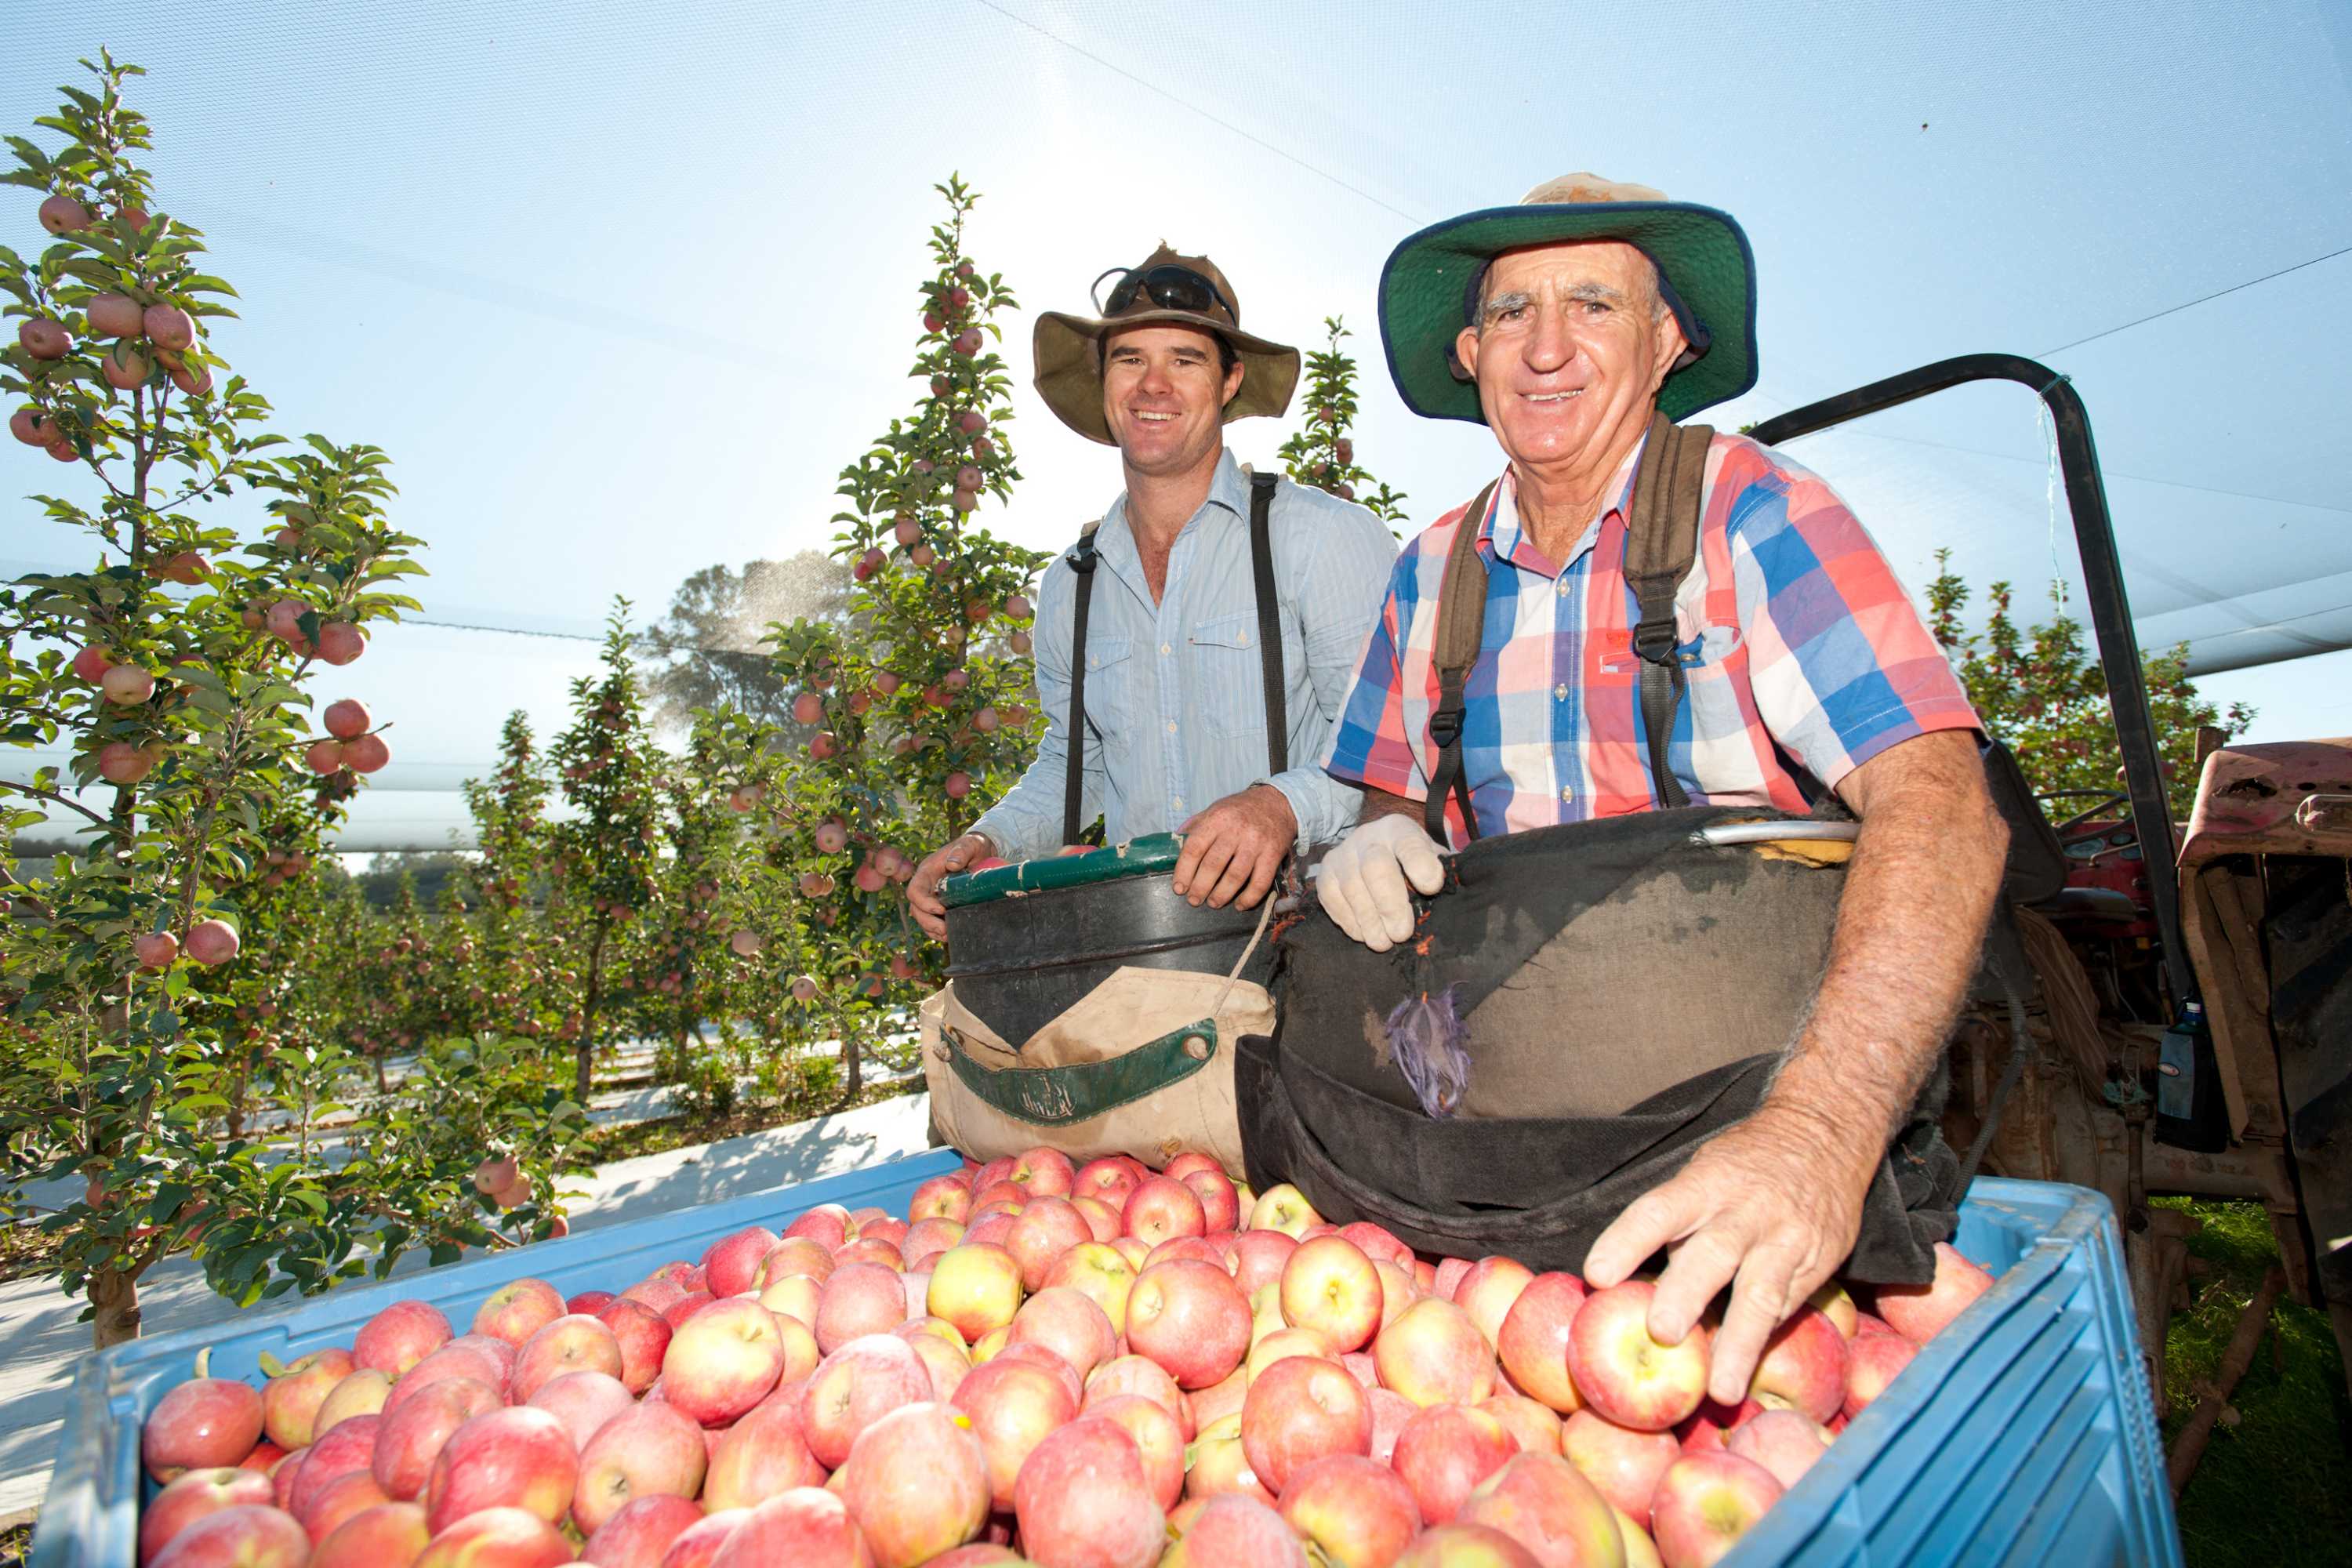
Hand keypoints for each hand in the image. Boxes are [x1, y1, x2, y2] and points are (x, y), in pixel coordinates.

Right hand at [908, 832, 994, 941]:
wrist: (983, 853)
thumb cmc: (974, 846)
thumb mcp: (971, 844)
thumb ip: (962, 851)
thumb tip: (952, 864)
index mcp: (928, 871)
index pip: (915, 890)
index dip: (924, 903)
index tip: (941, 910)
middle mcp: (926, 885)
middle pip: (916, 908)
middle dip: (928, 922)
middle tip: (945, 930)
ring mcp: (932, 896)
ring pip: (922, 918)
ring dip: (932, 930)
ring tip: (948, 935)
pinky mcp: (940, 905)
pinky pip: (932, 922)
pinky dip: (937, 932)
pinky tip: (949, 935)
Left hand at [1172, 785, 1296, 910]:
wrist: (1278, 802)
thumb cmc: (1241, 809)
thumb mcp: (1216, 809)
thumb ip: (1196, 825)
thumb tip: (1176, 841)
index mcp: (1217, 819)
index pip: (1194, 848)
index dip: (1184, 871)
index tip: (1179, 888)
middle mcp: (1236, 830)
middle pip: (1213, 865)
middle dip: (1200, 888)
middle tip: (1194, 900)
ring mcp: (1256, 843)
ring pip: (1235, 876)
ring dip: (1221, 895)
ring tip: (1213, 903)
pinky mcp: (1273, 854)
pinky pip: (1260, 882)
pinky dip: (1249, 898)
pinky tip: (1240, 905)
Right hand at [1316, 812, 1448, 950]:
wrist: (1375, 852)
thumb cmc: (1411, 865)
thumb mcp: (1432, 861)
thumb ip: (1444, 873)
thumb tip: (1463, 892)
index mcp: (1400, 830)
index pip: (1409, 843)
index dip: (1421, 864)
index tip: (1432, 887)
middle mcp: (1368, 836)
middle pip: (1375, 867)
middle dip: (1389, 904)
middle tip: (1401, 933)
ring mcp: (1343, 854)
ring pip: (1351, 886)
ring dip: (1368, 920)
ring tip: (1383, 943)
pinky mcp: (1325, 873)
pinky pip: (1331, 898)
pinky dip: (1348, 921)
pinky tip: (1364, 934)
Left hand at [1582, 1106, 1876, 1405]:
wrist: (1824, 1135)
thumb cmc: (1744, 1166)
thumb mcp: (1705, 1176)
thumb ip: (1678, 1227)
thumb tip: (1634, 1287)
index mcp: (1704, 1184)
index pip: (1657, 1211)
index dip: (1625, 1242)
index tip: (1596, 1276)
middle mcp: (1744, 1212)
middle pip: (1711, 1254)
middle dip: (1685, 1295)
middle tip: (1660, 1334)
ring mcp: (1785, 1239)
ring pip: (1761, 1293)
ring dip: (1739, 1345)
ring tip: (1721, 1389)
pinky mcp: (1817, 1263)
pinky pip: (1788, 1305)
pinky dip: (1764, 1339)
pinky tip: (1745, 1369)